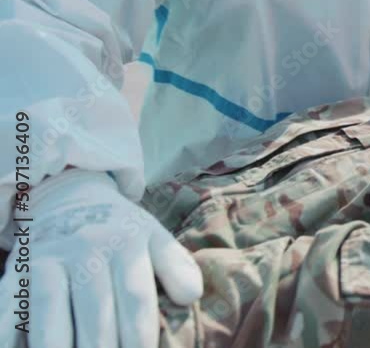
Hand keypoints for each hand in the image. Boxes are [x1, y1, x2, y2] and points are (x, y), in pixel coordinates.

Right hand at [0, 170, 202, 347]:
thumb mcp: (153, 237)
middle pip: (95, 309)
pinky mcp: (19, 271)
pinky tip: (15, 347)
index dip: (141, 333)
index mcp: (127, 243)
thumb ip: (176, 265)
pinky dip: (8, 328)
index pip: (136, 296)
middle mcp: (87, 249)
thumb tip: (192, 296)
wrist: (69, 196)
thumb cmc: (119, 230)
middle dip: (103, 347)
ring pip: (50, 307)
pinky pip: (12, 304)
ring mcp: (49, 259)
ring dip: (56, 344)